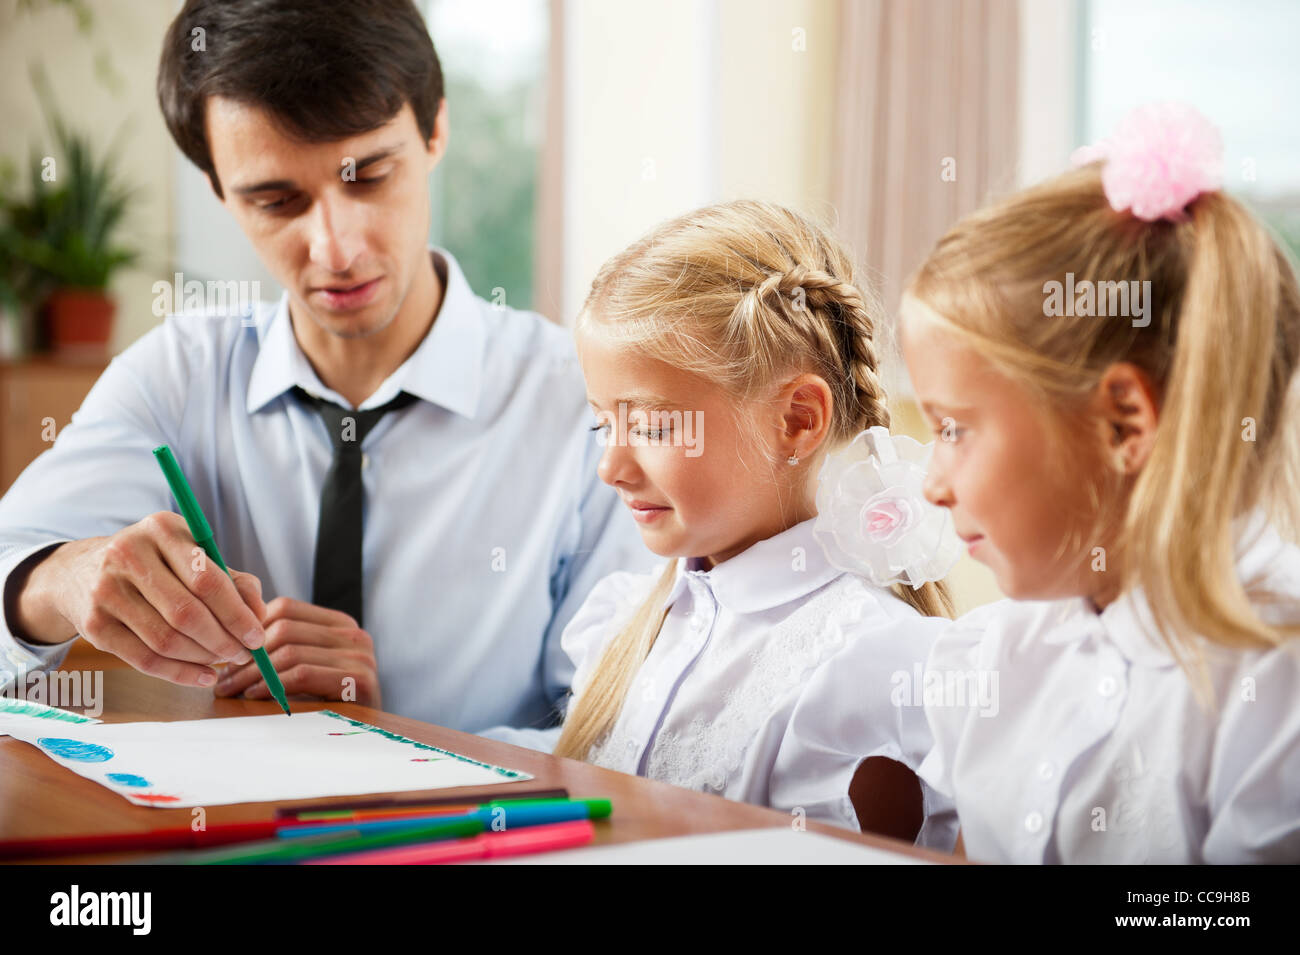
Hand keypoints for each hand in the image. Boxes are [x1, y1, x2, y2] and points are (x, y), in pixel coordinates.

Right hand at [17, 512, 267, 686]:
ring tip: (224, 660)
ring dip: (204, 658)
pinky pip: (145, 660)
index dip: (237, 614)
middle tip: (245, 654)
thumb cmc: (156, 564)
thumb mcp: (193, 554)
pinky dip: (180, 674)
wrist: (80, 571)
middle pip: (187, 614)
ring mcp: (105, 591)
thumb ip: (233, 580)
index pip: (207, 580)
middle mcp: (128, 555)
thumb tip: (259, 615)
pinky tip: (204, 676)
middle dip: (223, 641)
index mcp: (161, 529)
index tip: (258, 636)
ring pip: (167, 640)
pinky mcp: (93, 625)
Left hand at [213, 597, 380, 707]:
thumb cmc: (329, 705)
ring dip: (253, 673)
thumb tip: (233, 641)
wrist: (368, 741)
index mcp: (340, 624)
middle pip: (284, 629)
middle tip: (223, 679)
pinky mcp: (358, 680)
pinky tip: (254, 696)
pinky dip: (272, 685)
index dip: (250, 629)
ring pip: (290, 651)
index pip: (285, 608)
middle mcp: (354, 634)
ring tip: (233, 690)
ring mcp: (360, 656)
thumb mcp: (310, 667)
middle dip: (247, 655)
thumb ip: (286, 647)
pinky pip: (302, 675)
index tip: (229, 654)